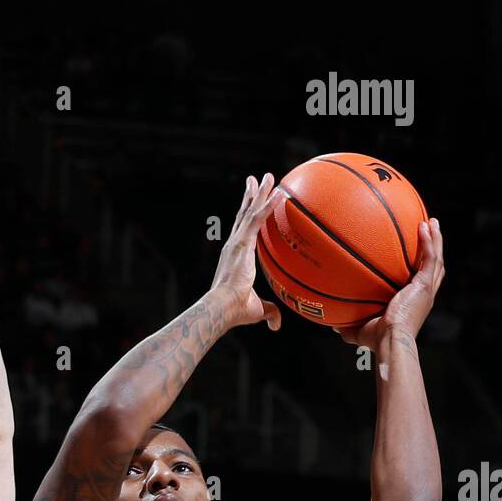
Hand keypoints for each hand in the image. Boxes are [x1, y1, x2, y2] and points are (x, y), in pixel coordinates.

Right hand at [210, 173, 281, 331]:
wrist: (222, 308)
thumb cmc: (234, 312)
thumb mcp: (256, 309)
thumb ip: (269, 312)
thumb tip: (277, 324)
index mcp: (235, 257)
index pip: (242, 231)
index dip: (247, 216)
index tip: (251, 203)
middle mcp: (234, 245)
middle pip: (244, 214)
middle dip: (251, 196)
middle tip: (255, 180)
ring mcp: (237, 242)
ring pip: (251, 211)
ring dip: (260, 192)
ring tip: (267, 176)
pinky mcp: (242, 243)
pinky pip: (258, 219)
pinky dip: (268, 205)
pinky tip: (279, 192)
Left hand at [335, 218, 444, 348]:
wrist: (390, 341)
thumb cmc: (377, 341)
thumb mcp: (360, 331)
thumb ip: (349, 327)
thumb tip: (333, 325)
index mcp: (414, 303)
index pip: (421, 281)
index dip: (422, 268)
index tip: (417, 255)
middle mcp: (424, 295)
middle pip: (434, 266)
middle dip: (433, 247)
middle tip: (430, 231)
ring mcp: (426, 289)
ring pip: (436, 259)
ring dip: (435, 239)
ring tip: (432, 222)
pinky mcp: (424, 285)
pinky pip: (430, 258)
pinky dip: (429, 242)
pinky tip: (425, 226)